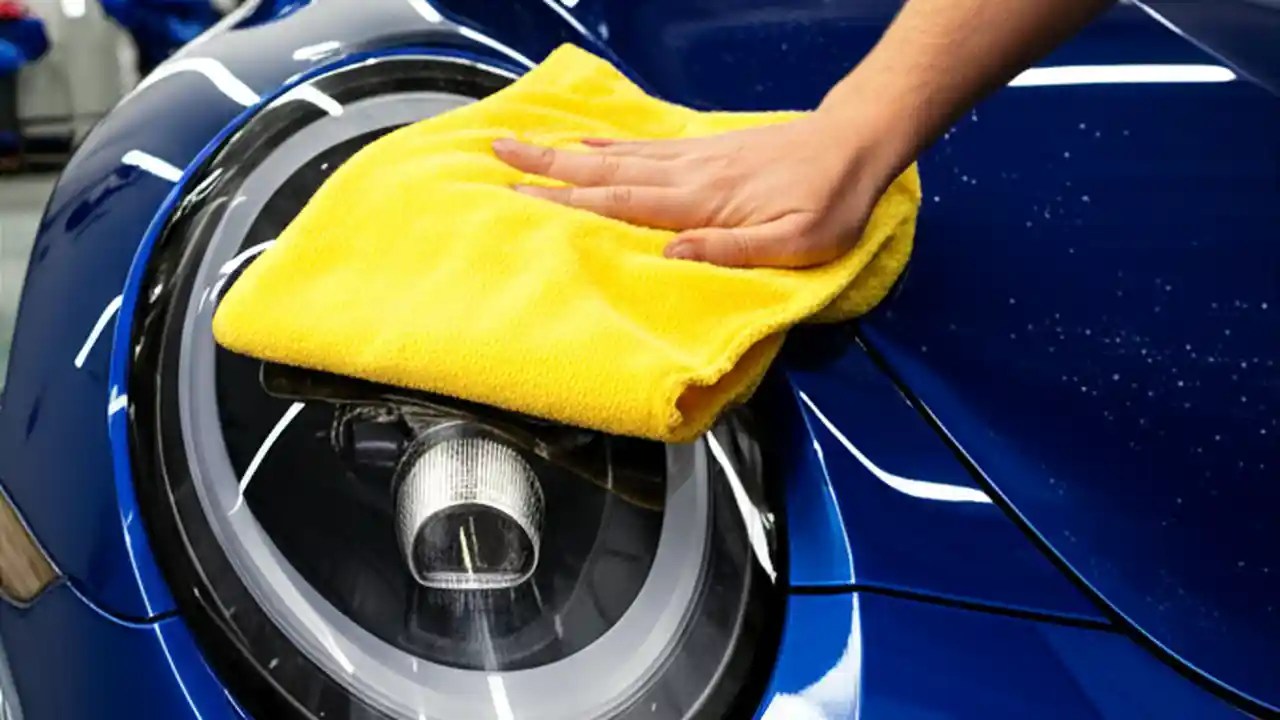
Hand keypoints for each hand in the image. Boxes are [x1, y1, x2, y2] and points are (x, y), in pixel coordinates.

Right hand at [491, 112, 897, 267]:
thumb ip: (733, 251)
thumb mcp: (795, 244)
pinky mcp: (705, 150)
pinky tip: (589, 144)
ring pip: (618, 155)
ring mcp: (694, 158)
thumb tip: (671, 253)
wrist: (854, 145)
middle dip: (548, 167)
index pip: (621, 202)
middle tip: (499, 156)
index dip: (569, 202)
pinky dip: (609, 144)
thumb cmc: (830, 203)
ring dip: (567, 153)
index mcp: (702, 203)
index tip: (520, 197)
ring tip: (525, 145)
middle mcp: (688, 174)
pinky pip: (644, 146)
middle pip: (605, 171)